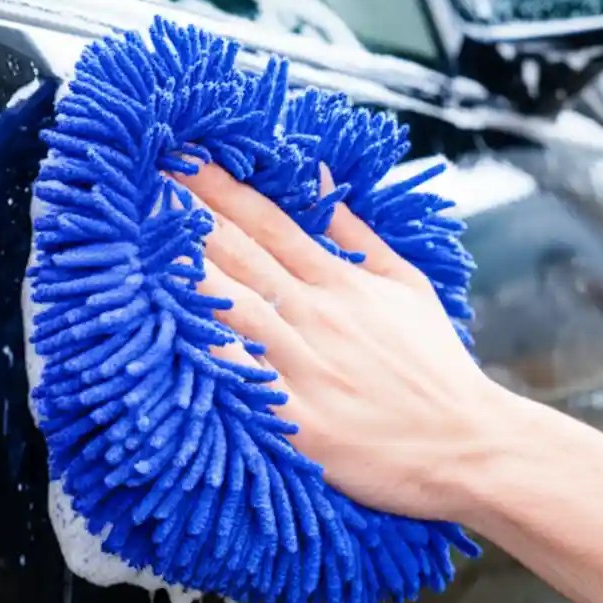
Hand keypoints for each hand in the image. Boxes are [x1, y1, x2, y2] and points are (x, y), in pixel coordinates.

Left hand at [172, 162, 518, 522]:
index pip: (267, 221)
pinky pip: (240, 381)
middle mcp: (317, 314)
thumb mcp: (407, 286)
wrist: (468, 444)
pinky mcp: (297, 419)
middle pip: (237, 255)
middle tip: (138, 180)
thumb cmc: (436, 368)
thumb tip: (323, 180)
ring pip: (230, 307)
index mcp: (341, 282)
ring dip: (180, 271)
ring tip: (134, 240)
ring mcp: (304, 365)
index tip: (181, 158)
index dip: (219, 188)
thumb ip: (360, 233)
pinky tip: (162, 335)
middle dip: (185, 214)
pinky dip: (202, 356)